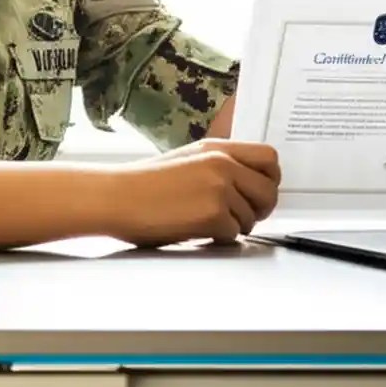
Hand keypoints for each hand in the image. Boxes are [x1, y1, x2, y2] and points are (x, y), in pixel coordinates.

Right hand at [105, 140, 280, 246]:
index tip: (258, 192)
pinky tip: (196, 231)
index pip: (269, 158)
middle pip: (269, 190)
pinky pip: (233, 234)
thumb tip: (247, 185)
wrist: (115, 197)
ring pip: (251, 217)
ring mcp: (219, 189)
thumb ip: (219, 166)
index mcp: (217, 148)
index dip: (269, 179)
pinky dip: (218, 238)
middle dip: (261, 209)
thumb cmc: (143, 184)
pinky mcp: (212, 214)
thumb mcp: (187, 161)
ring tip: (205, 223)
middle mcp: (222, 164)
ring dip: (234, 226)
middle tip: (243, 216)